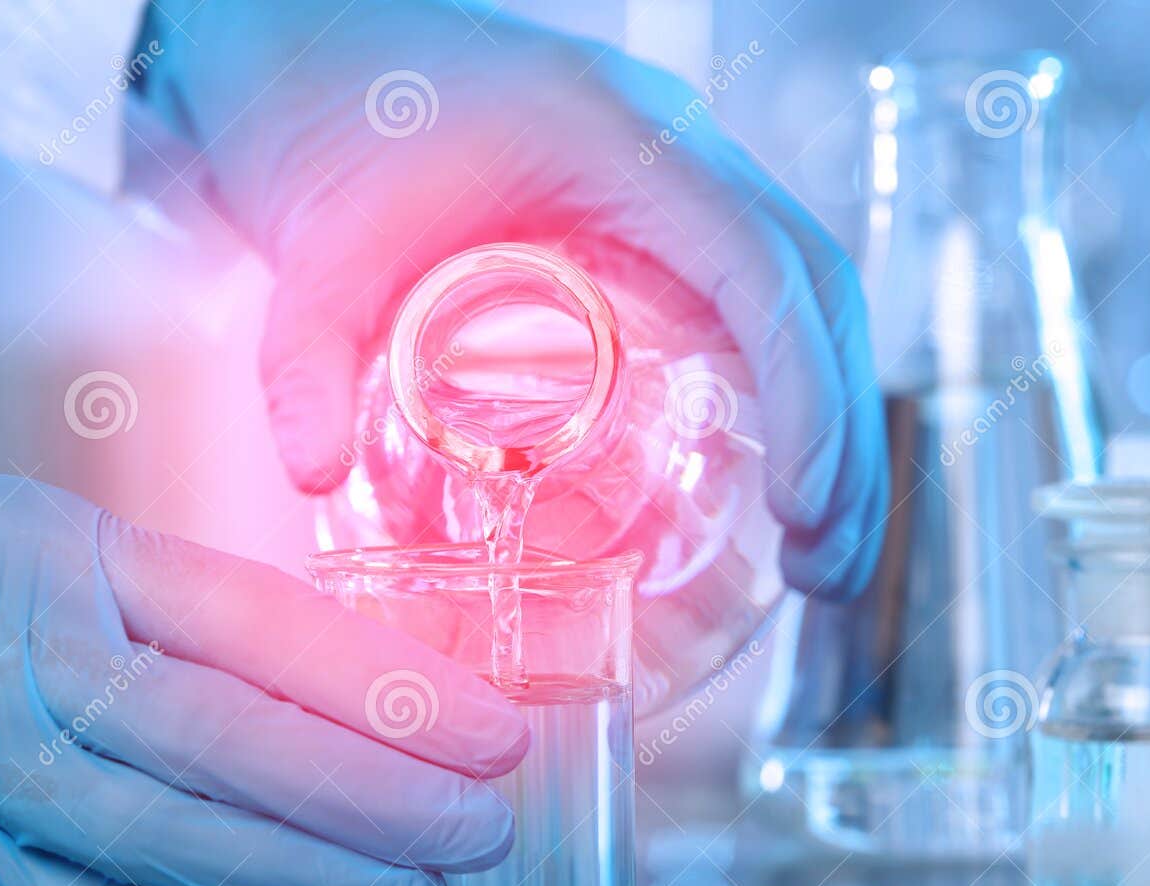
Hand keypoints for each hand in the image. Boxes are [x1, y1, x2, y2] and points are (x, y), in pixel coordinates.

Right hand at [0, 475, 526, 885]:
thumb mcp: (54, 543)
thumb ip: (184, 603)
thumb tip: (340, 684)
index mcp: (68, 564)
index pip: (263, 631)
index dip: (390, 690)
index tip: (489, 729)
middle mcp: (26, 671)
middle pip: (235, 748)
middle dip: (379, 800)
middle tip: (481, 828)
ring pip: (180, 848)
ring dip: (316, 882)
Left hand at [136, 0, 886, 597]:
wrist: (308, 39)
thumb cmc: (321, 112)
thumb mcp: (313, 247)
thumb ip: (303, 359)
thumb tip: (313, 476)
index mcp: (618, 140)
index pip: (760, 270)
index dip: (806, 395)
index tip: (802, 508)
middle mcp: (675, 149)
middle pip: (819, 290)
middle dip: (846, 435)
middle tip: (827, 568)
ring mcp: (675, 173)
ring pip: (807, 293)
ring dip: (836, 420)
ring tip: (821, 553)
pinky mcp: (656, 208)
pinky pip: (758, 294)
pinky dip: (790, 388)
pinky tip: (776, 479)